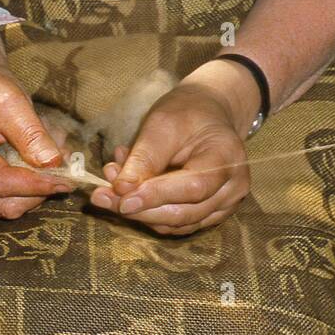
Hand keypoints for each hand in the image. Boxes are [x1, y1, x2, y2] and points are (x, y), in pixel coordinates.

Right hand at [0, 64, 74, 217]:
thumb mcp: (10, 101)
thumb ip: (30, 132)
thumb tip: (52, 163)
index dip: (35, 185)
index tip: (66, 179)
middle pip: (6, 204)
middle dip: (40, 188)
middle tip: (63, 158)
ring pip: (14, 205)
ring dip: (41, 185)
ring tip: (54, 149)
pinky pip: (16, 196)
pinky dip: (36, 182)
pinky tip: (44, 155)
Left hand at [89, 80, 251, 235]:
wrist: (208, 112)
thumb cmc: (187, 112)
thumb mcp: (163, 122)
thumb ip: (145, 157)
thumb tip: (122, 190)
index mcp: (227, 157)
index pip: (193, 187)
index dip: (156, 196)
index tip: (121, 198)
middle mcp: (233, 187)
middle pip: (184, 212)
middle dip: (140, 208)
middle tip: (101, 195)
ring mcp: (225, 204)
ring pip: (178, 223)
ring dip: (141, 211)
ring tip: (111, 188)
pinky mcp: (211, 213)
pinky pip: (178, 223)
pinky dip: (151, 211)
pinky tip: (130, 192)